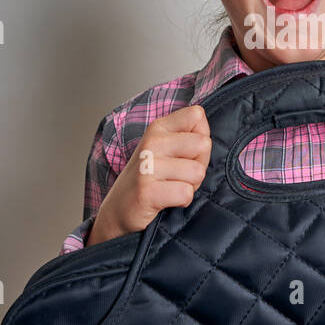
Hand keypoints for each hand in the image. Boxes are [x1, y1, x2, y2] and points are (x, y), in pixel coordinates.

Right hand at [89, 104, 212, 243]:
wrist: (117, 209)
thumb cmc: (150, 178)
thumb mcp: (165, 148)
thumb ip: (188, 135)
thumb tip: (206, 135)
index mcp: (158, 128)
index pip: (197, 115)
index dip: (201, 137)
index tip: (186, 152)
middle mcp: (152, 142)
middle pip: (204, 144)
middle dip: (199, 164)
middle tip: (179, 175)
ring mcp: (148, 166)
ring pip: (197, 172)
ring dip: (190, 185)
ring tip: (171, 187)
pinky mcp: (147, 191)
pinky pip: (186, 193)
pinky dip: (182, 201)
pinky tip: (167, 200)